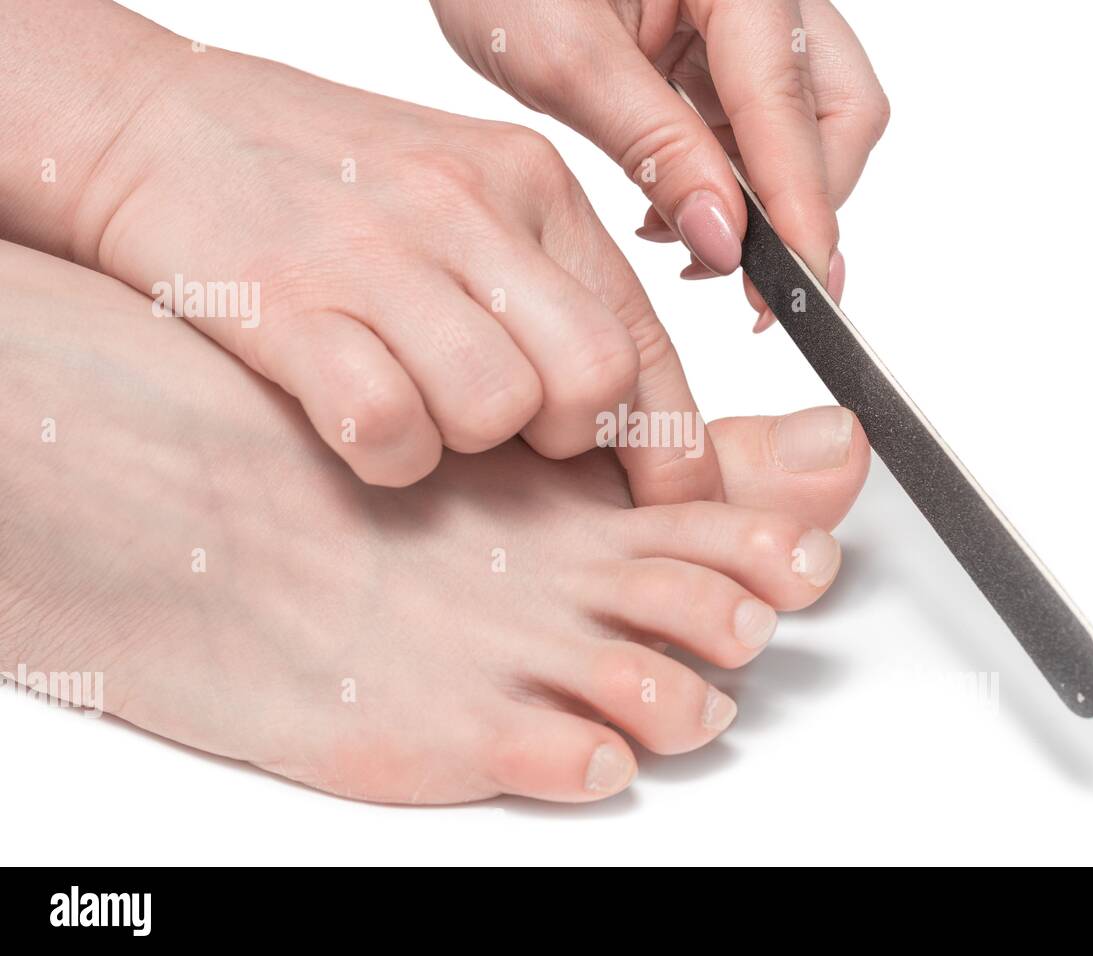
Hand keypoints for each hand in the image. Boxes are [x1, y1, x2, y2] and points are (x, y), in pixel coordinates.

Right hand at [2, 7, 723, 501]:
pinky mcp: (287, 303)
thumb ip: (548, 288)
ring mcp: (378, 254)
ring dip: (464, 444)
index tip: (675, 504)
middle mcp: (470, 211)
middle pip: (592, 381)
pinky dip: (387, 453)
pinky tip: (359, 424)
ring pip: (497, 411)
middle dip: (565, 441)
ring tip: (417, 407)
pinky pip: (388, 424)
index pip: (644, 338)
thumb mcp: (464, 201)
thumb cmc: (327, 181)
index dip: (674, 444)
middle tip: (509, 436)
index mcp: (532, 186)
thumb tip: (623, 412)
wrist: (156, 126)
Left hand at [431, 0, 888, 329]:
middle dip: (800, 205)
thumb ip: (656, 148)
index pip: (790, 106)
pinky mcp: (715, 51)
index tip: (792, 288)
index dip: (798, 208)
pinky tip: (670, 208)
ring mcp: (743, 24)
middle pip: (834, 115)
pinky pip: (750, 130)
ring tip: (683, 242)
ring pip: (798, 131)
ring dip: (759, 203)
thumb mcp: (567, 59)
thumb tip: (725, 242)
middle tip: (748, 281)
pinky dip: (723, 183)